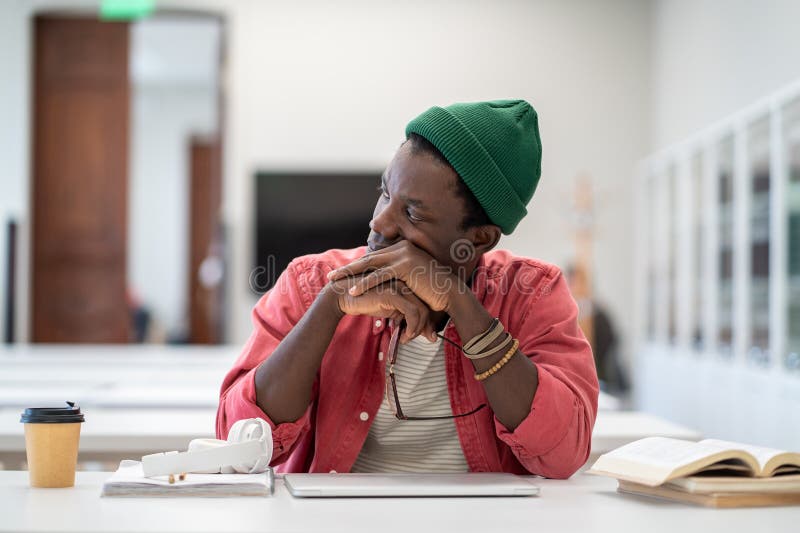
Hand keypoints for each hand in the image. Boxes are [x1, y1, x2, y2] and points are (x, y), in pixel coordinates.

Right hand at [325, 277, 436, 342]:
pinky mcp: (392, 294)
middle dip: (428, 326)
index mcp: (406, 282)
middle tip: (427, 339)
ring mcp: (399, 286)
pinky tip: (403, 336)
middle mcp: (405, 282)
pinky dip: (412, 327)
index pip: (425, 302)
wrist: (342, 295)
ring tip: (407, 338)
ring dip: (418, 329)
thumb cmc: (365, 301)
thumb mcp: (389, 309)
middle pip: (427, 306)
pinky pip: (412, 312)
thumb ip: (403, 314)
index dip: (429, 320)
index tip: (430, 335)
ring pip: (422, 310)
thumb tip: (416, 330)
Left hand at [326, 241, 459, 311]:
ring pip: (369, 265)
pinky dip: (364, 283)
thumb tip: (385, 285)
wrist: (450, 293)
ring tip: (334, 281)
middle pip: (368, 258)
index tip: (342, 273)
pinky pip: (379, 276)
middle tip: (331, 275)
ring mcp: (403, 255)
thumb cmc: (432, 291)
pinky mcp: (404, 266)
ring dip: (349, 273)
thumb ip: (398, 278)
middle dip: (347, 268)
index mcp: (402, 248)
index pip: (375, 258)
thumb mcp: (411, 280)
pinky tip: (352, 290)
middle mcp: (401, 248)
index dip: (357, 266)